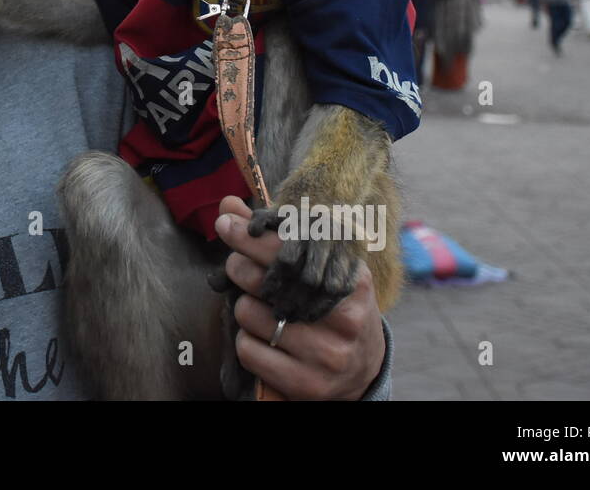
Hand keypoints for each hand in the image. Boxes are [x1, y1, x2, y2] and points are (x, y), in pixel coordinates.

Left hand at [215, 195, 385, 400]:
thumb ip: (274, 237)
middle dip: (240, 269)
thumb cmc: (331, 307)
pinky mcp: (309, 384)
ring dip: (244, 308)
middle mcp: (345, 317)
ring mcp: (328, 354)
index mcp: (351, 281)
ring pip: (251, 314)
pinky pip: (249, 350)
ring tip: (260, 310)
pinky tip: (262, 339)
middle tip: (238, 268)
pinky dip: (245, 341)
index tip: (225, 223)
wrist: (364, 367)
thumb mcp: (318, 269)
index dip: (251, 236)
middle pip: (266, 280)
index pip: (292, 251)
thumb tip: (228, 206)